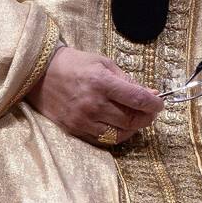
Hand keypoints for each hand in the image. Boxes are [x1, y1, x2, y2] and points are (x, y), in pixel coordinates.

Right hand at [26, 45, 164, 146]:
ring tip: (136, 118)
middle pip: (130, 119)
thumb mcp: (103, 63)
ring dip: (133, 128)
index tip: (160, 103)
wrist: (40, 74)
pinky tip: (120, 125)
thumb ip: (127, 80)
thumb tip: (150, 93)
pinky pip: (103, 139)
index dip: (154, 104)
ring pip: (119, 133)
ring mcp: (83, 119)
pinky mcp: (74, 129)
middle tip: (151, 111)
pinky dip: (116, 134)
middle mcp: (93, 103)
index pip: (137, 99)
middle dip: (147, 117)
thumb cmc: (75, 63)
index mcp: (101, 82)